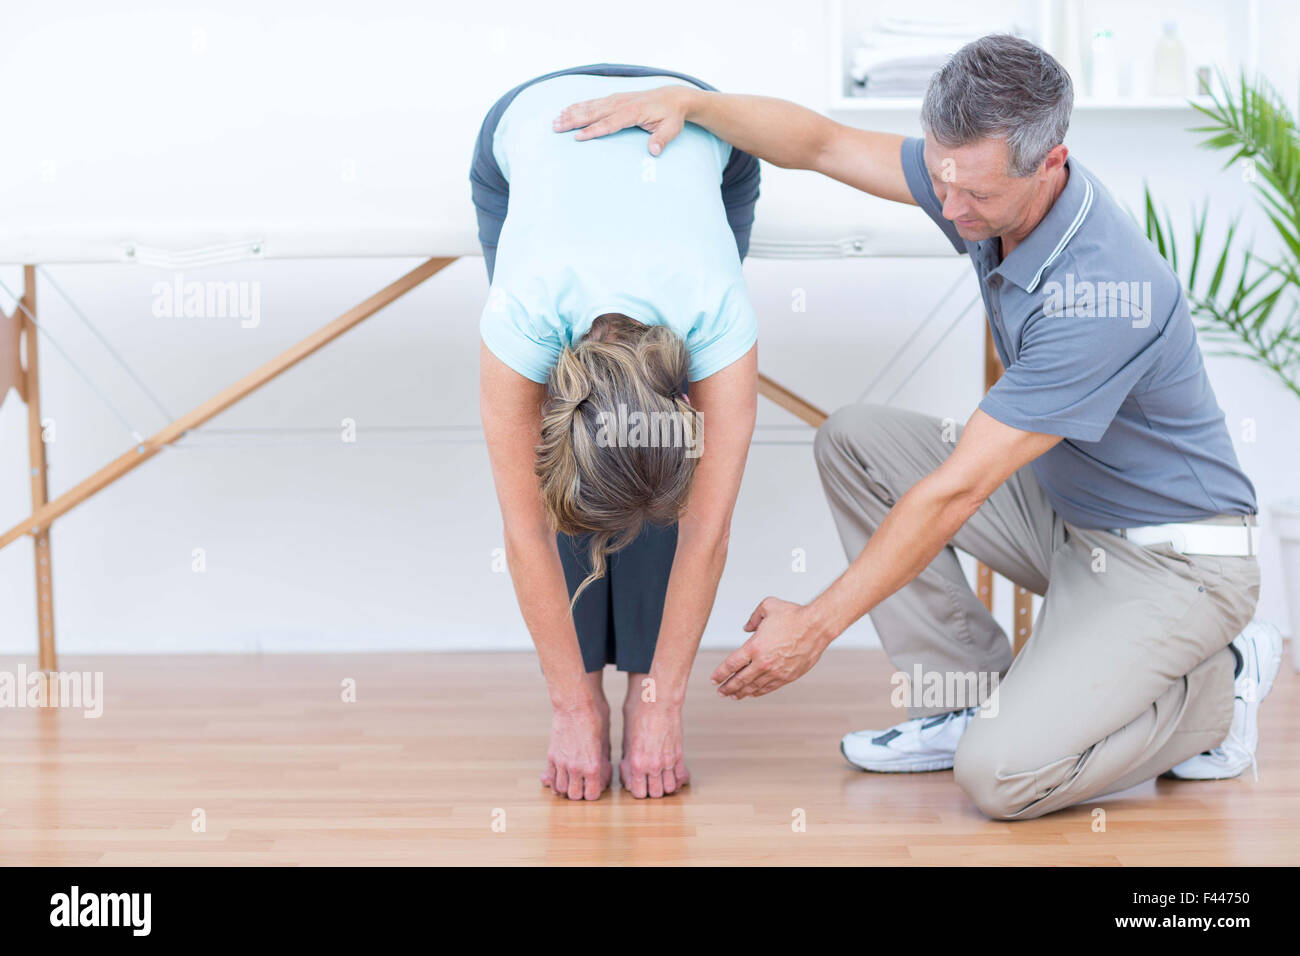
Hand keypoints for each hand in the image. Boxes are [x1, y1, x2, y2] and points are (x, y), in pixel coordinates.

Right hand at [543, 704, 610, 799]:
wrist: (575, 704)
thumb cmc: (595, 718)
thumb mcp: (605, 741)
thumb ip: (603, 761)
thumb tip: (602, 774)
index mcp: (592, 766)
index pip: (591, 795)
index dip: (594, 792)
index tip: (595, 786)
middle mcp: (575, 768)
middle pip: (574, 796)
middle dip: (580, 793)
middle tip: (584, 785)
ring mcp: (561, 762)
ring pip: (560, 789)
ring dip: (567, 787)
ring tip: (573, 780)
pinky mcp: (551, 755)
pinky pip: (550, 776)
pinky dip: (554, 780)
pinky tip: (561, 776)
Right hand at [552, 85, 692, 154]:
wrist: (674, 97)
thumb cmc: (671, 116)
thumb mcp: (671, 129)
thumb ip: (661, 140)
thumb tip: (654, 151)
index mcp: (634, 111)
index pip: (610, 123)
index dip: (594, 130)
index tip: (579, 137)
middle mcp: (622, 103)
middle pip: (594, 113)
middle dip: (574, 120)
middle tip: (556, 127)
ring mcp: (616, 99)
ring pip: (590, 106)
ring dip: (572, 113)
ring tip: (556, 120)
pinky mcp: (614, 99)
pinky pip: (593, 102)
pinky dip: (579, 106)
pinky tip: (566, 110)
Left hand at [619, 699, 688, 797]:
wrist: (659, 701)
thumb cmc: (639, 714)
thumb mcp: (626, 738)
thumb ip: (628, 759)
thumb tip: (628, 773)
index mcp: (637, 763)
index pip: (638, 793)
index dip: (637, 790)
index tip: (636, 783)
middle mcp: (654, 766)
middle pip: (655, 794)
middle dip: (651, 791)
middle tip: (647, 782)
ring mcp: (668, 761)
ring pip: (669, 788)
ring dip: (664, 786)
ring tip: (659, 779)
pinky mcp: (679, 754)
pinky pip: (681, 776)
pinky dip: (677, 779)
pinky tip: (672, 774)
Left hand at [712, 597, 829, 698]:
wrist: (816, 626)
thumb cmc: (794, 615)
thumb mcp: (767, 607)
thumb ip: (753, 618)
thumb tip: (747, 627)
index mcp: (755, 646)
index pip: (732, 664)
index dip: (720, 674)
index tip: (714, 679)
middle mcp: (763, 662)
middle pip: (740, 679)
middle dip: (727, 687)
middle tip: (720, 692)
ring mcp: (776, 671)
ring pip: (754, 686)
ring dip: (741, 692)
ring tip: (733, 696)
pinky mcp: (788, 676)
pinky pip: (769, 687)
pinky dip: (759, 692)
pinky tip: (752, 693)